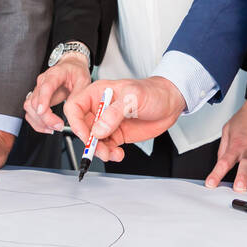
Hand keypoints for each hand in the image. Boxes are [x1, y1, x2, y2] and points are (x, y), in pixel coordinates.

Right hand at [22, 56, 90, 133]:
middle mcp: (42, 81)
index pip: (45, 87)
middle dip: (45, 117)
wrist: (71, 67)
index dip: (43, 99)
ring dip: (39, 121)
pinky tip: (48, 127)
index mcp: (55, 74)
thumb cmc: (76, 72)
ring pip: (29, 108)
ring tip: (54, 128)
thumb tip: (71, 111)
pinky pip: (30, 112)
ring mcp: (37, 90)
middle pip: (35, 101)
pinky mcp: (37, 98)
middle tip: (59, 125)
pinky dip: (37, 122)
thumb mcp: (84, 81)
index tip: (42, 111)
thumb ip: (78, 95)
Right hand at [63, 77, 184, 162]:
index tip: (87, 135)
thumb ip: (114, 113)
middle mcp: (100, 108)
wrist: (171, 102)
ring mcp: (108, 122)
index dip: (76, 123)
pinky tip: (118, 154)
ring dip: (100, 150)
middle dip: (89, 142)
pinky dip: (110, 154)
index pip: (75, 107)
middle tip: (101, 150)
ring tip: (112, 154)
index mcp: (98, 93)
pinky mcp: (116, 134)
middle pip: (82, 127)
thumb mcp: (133, 98)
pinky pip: (106, 147)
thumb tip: (98, 130)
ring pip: (94, 140)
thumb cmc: (153, 92)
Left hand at [205, 97, 246, 191]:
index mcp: (236, 145)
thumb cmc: (245, 118)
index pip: (223, 162)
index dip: (216, 174)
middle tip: (239, 187)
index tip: (211, 184)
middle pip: (245, 165)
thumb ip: (223, 148)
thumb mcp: (227, 130)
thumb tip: (219, 162)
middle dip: (242, 176)